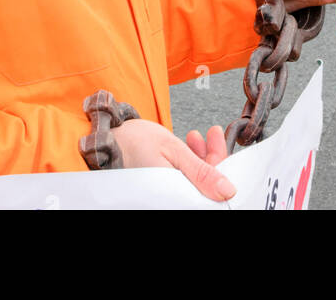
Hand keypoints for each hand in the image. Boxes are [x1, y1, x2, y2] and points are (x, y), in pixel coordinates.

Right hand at [111, 118, 234, 201]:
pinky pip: (184, 178)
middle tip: (211, 134)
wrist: (108, 140)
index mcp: (174, 198)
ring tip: (196, 137)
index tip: (219, 143)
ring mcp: (168, 196)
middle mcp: (171, 201)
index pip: (209, 194)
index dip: (220, 169)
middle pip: (204, 188)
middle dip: (211, 159)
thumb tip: (227, 190)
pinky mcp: (165, 188)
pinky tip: (189, 144)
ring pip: (195, 181)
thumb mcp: (172, 150)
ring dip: (201, 158)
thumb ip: (201, 171)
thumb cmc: (134, 143)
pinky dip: (190, 162)